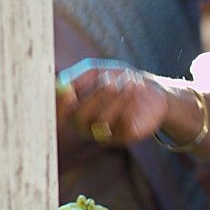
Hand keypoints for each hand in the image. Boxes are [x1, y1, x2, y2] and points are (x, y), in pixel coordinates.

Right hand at [56, 59, 171, 145]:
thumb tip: (61, 84)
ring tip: (130, 81)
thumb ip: (77, 77)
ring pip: (102, 120)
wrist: (150, 90)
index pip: (60, 114)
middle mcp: (85, 125)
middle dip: (96, 96)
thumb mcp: (95, 71)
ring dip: (117, 97)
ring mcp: (104, 134)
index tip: (69, 92)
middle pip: (80, 118)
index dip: (61, 106)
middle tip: (111, 79)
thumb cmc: (117, 78)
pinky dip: (129, 104)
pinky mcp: (124, 137)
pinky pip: (122, 124)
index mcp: (74, 109)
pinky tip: (136, 90)